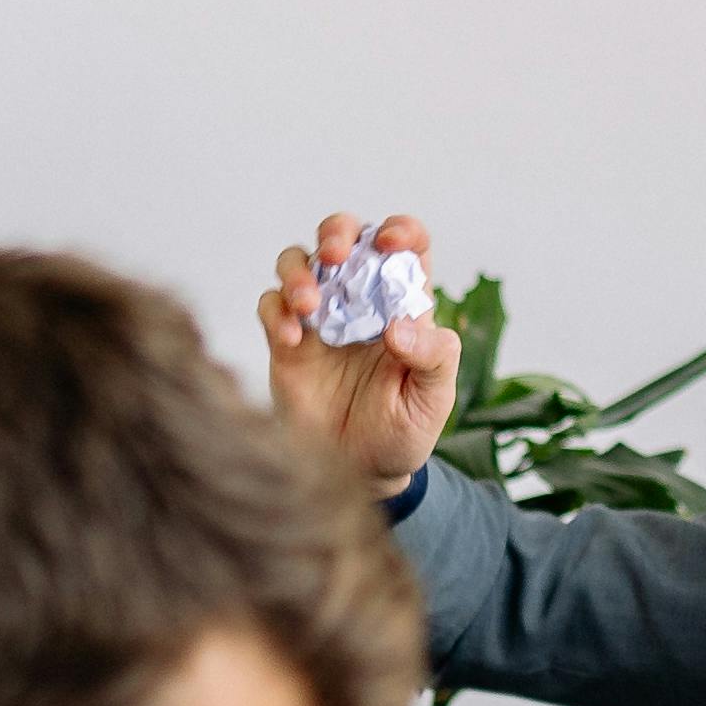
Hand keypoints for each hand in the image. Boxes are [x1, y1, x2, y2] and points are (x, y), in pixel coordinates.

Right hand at [255, 211, 459, 490]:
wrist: (360, 475)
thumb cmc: (402, 432)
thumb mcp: (433, 397)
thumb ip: (431, 356)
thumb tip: (397, 326)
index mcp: (402, 304)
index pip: (405, 246)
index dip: (400, 230)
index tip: (391, 240)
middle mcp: (359, 301)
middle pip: (343, 238)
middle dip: (337, 232)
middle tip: (336, 254)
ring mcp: (319, 319)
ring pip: (298, 262)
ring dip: (300, 270)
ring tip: (309, 304)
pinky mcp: (286, 343)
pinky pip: (271, 306)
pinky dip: (277, 311)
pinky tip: (292, 338)